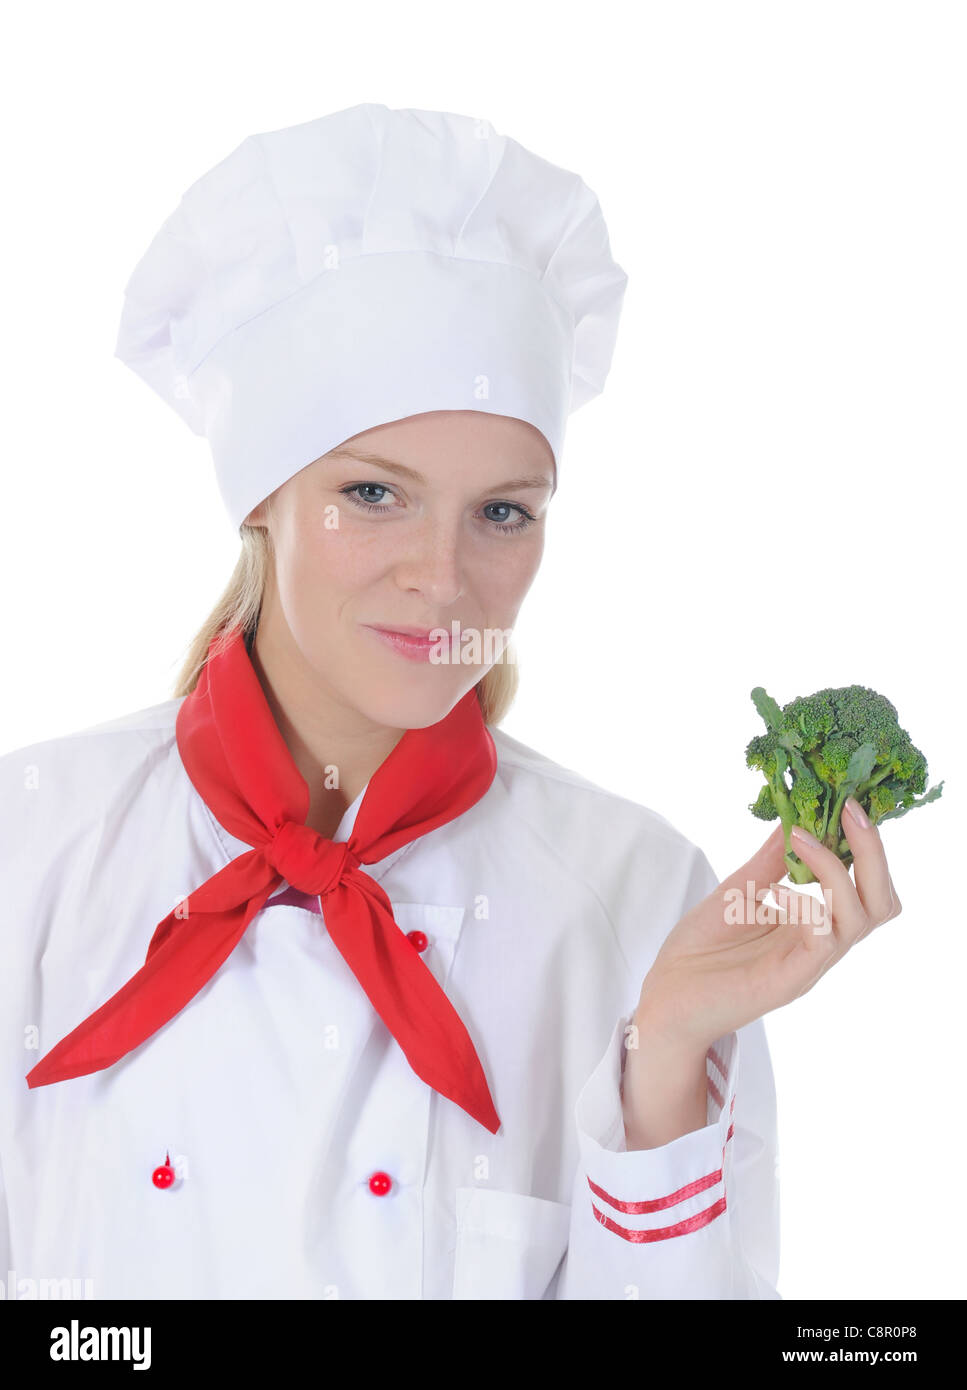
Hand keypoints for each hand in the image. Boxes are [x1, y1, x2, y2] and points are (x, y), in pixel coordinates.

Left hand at [632, 804, 903, 1051]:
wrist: (667, 997)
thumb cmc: (701, 948)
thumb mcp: (739, 890)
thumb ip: (771, 859)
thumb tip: (794, 815)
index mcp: (815, 920)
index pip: (868, 884)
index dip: (868, 844)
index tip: (850, 802)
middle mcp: (822, 942)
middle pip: (883, 902)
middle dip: (874, 852)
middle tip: (850, 811)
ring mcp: (810, 962)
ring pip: (862, 918)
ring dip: (837, 870)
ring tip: (802, 839)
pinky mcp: (792, 980)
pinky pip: (823, 940)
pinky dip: (808, 906)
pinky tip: (778, 892)